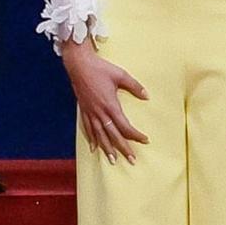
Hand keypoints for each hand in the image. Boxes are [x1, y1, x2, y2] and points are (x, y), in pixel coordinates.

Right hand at [62, 41, 150, 163]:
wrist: (79, 64)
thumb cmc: (100, 68)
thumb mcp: (121, 75)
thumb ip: (134, 86)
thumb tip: (146, 96)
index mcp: (110, 105)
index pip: (125, 126)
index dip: (135, 135)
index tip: (145, 140)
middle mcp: (100, 112)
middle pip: (113, 135)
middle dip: (123, 148)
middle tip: (132, 160)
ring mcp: (90, 112)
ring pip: (99, 135)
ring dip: (107, 148)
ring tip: (113, 160)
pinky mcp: (84, 110)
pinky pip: (88, 128)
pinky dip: (92, 139)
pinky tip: (94, 148)